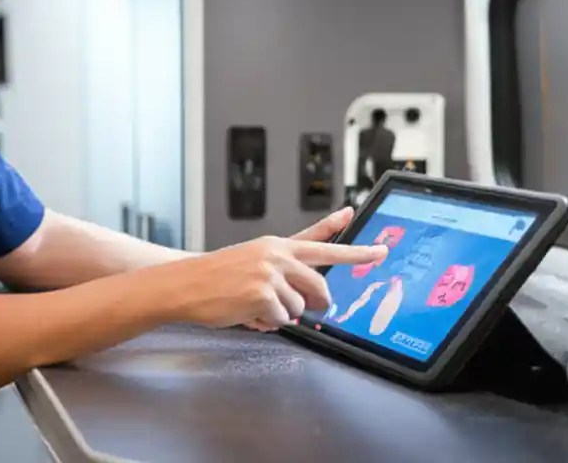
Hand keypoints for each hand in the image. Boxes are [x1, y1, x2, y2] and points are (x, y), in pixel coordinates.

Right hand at [172, 208, 386, 330]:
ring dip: (280, 313)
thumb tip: (312, 295)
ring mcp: (270, 275)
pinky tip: (245, 311)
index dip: (356, 251)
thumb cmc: (218, 275)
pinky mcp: (262, 295)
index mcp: (277, 245)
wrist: (185, 283)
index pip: (324, 244)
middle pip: (319, 286)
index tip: (382, 251)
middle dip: (315, 302)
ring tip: (252, 304)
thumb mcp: (254, 258)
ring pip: (298, 308)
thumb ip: (287, 267)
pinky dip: (264, 322)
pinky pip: (280, 320)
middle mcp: (277, 256)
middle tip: (300, 305)